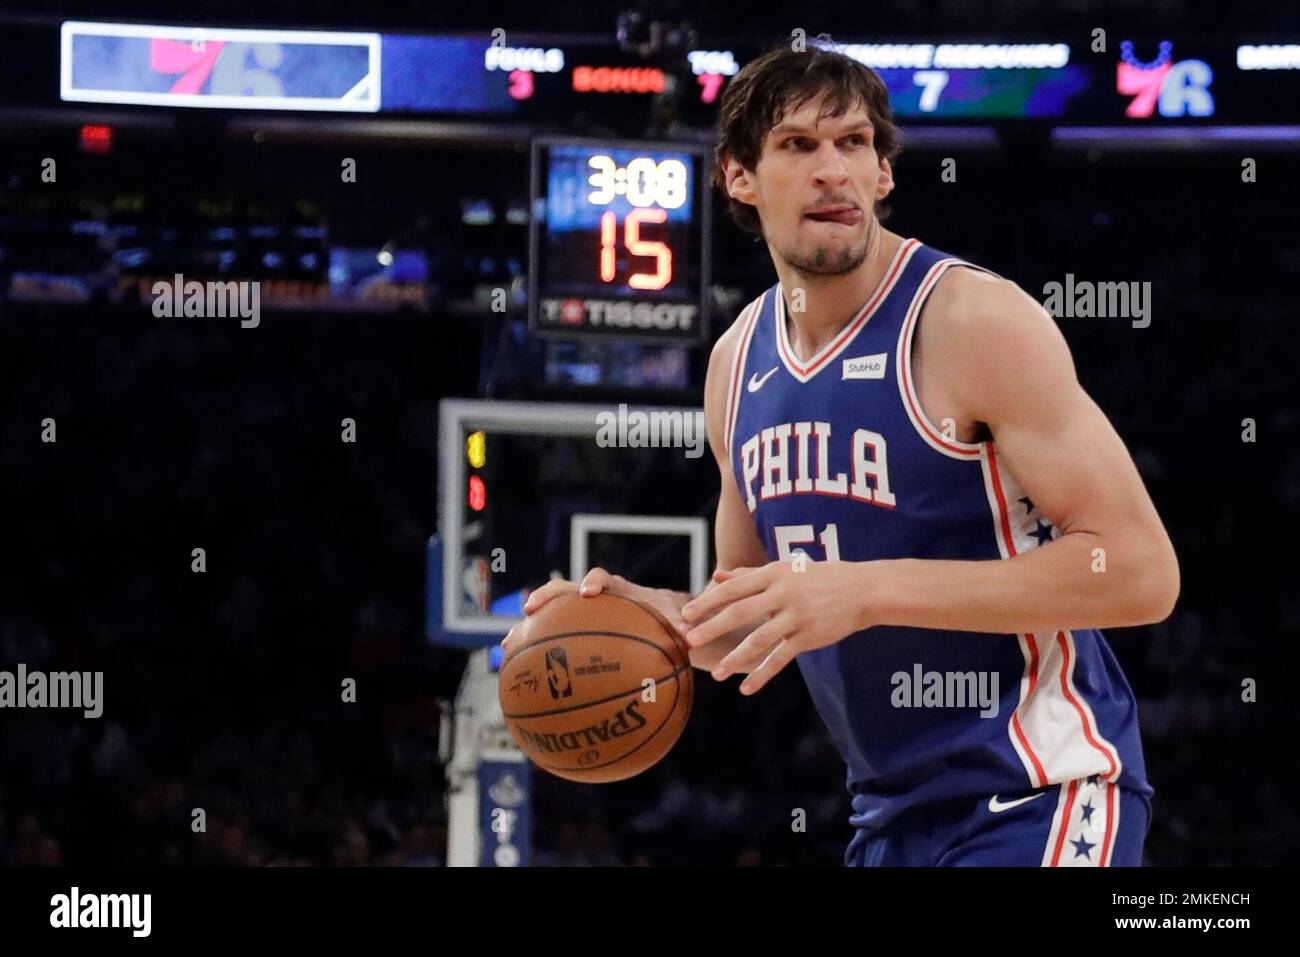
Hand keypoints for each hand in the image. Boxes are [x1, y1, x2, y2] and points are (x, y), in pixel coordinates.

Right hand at [500, 567, 688, 654]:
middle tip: (530, 609)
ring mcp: (583, 615)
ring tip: (506, 647)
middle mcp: (596, 599)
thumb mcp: (676, 621)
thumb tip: (689, 639)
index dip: (594, 582)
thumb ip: (680, 626)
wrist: (662, 617)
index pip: (604, 579)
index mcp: (620, 590)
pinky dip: (536, 656)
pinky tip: (521, 681)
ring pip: (551, 616)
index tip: (589, 593)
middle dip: (546, 597)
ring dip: (528, 629)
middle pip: (564, 590)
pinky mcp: (577, 633)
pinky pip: (553, 642)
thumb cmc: (670, 617)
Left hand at [679, 560, 873, 694]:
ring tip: (716, 674)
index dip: (708, 601)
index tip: (686, 613)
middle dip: (712, 626)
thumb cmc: (818, 577)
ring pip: (760, 639)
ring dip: (735, 658)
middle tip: (689, 640)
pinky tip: (745, 689)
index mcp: (773, 574)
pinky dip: (763, 675)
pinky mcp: (809, 637)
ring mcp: (797, 616)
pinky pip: (781, 658)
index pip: (734, 588)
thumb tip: (716, 577)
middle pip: (741, 611)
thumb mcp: (784, 569)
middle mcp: (783, 593)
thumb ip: (749, 574)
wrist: (862, 590)